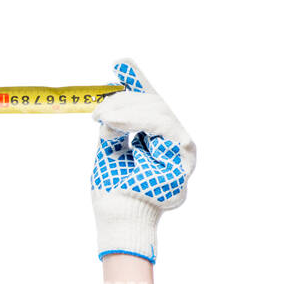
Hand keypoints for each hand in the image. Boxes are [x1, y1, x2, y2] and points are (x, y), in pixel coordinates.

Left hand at [89, 58, 195, 263]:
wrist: (118, 221)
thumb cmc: (113, 195)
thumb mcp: (108, 154)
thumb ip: (113, 130)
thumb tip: (109, 107)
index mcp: (152, 141)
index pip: (146, 105)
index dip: (135, 83)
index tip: (119, 62)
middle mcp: (170, 141)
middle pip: (153, 103)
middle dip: (124, 99)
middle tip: (98, 110)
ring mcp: (180, 146)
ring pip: (158, 109)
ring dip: (127, 109)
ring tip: (103, 118)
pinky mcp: (184, 152)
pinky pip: (163, 123)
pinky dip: (138, 119)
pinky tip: (117, 123)